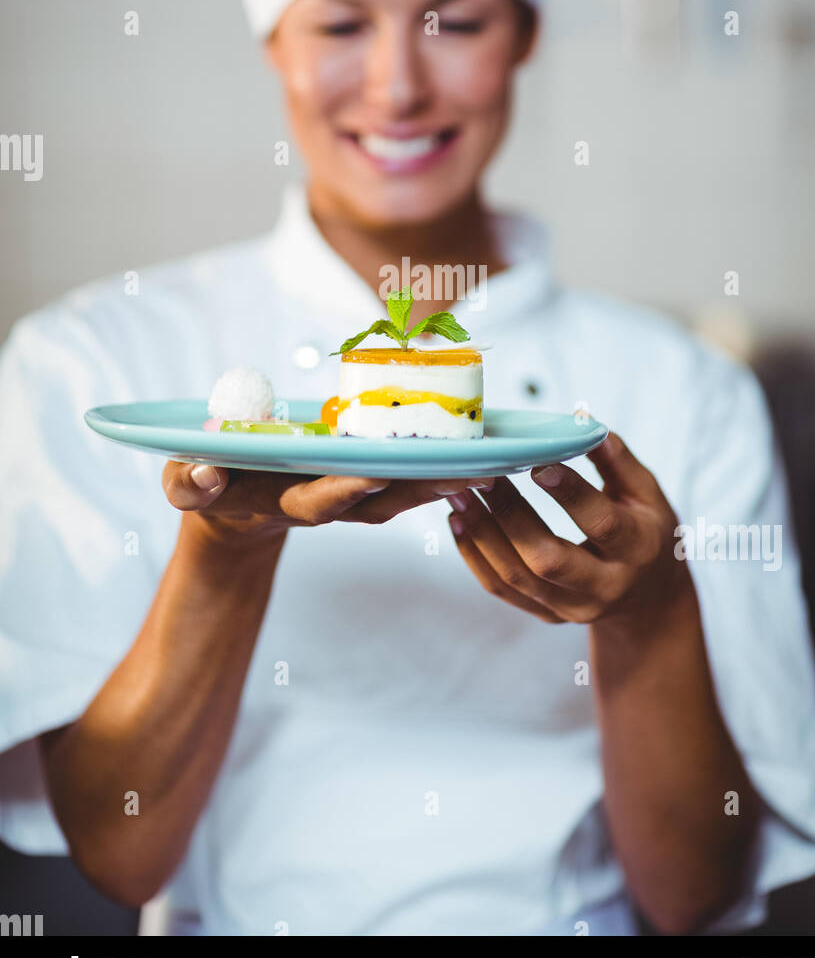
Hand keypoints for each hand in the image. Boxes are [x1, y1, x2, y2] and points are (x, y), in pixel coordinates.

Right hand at [162, 461, 494, 551]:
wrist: (233, 507)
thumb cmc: (209, 489)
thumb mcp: (185, 486)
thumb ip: (189, 483)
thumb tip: (204, 474)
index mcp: (285, 501)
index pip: (320, 501)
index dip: (344, 490)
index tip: (372, 476)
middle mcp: (326, 501)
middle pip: (380, 501)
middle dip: (419, 488)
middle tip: (463, 473)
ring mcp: (348, 495)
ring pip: (402, 491)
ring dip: (441, 480)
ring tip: (486, 464)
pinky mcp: (363, 481)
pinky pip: (405, 475)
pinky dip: (437, 466)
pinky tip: (474, 450)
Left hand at [445, 433, 685, 625]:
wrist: (648, 600)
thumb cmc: (646, 533)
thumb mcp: (646, 494)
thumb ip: (617, 461)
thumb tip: (585, 423)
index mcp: (637, 549)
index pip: (602, 523)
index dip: (570, 493)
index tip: (537, 463)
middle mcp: (604, 587)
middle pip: (549, 559)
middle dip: (510, 515)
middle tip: (483, 475)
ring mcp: (572, 607)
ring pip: (517, 577)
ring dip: (482, 534)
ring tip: (458, 494)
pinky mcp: (547, 614)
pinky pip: (502, 589)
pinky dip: (475, 556)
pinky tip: (459, 522)